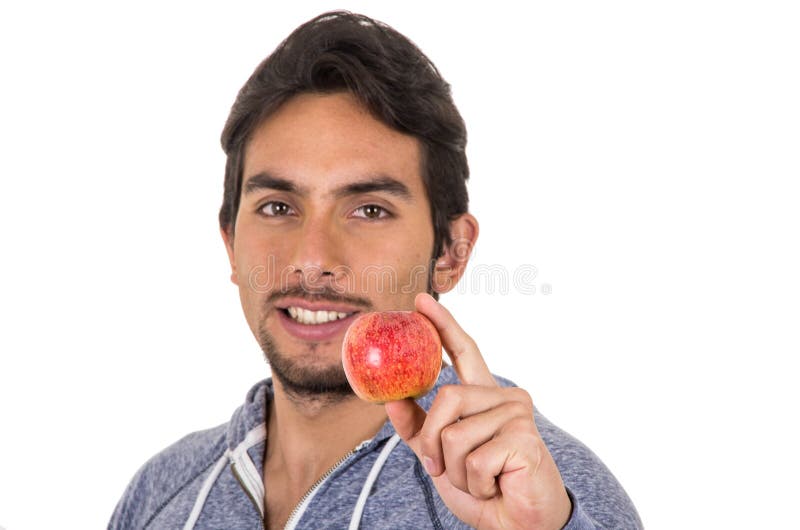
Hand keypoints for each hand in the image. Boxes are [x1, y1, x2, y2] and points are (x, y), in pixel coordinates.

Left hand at [385, 293, 571, 529]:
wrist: (518, 525)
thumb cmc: (485, 485)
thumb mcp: (441, 455)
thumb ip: (418, 427)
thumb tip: (390, 400)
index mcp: (485, 396)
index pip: (464, 351)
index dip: (443, 325)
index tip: (421, 302)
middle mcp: (504, 396)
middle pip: (445, 398)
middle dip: (433, 442)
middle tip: (442, 468)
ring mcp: (517, 414)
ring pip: (455, 433)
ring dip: (454, 469)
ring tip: (479, 479)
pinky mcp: (524, 438)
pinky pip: (473, 458)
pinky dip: (474, 481)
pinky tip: (495, 484)